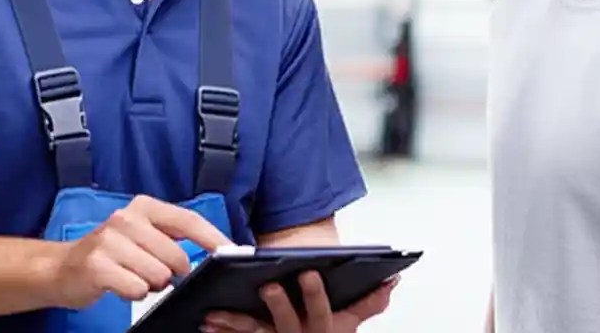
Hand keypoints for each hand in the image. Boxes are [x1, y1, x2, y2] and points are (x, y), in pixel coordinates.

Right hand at [49, 195, 232, 308]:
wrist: (62, 268)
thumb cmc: (111, 254)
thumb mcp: (141, 236)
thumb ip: (172, 239)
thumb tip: (215, 251)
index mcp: (143, 207)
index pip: (188, 220)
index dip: (214, 238)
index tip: (234, 253)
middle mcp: (126, 218)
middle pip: (176, 256)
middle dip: (173, 274)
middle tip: (155, 274)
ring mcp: (109, 241)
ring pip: (159, 276)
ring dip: (152, 285)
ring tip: (134, 277)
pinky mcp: (97, 265)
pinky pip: (137, 289)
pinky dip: (134, 294)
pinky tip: (121, 286)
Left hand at [202, 271, 398, 332]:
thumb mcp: (350, 323)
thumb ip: (368, 303)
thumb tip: (392, 282)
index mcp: (324, 329)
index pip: (322, 313)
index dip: (315, 295)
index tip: (308, 272)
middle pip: (287, 324)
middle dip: (278, 305)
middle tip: (267, 285)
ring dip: (236, 322)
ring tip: (219, 309)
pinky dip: (222, 330)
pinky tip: (208, 321)